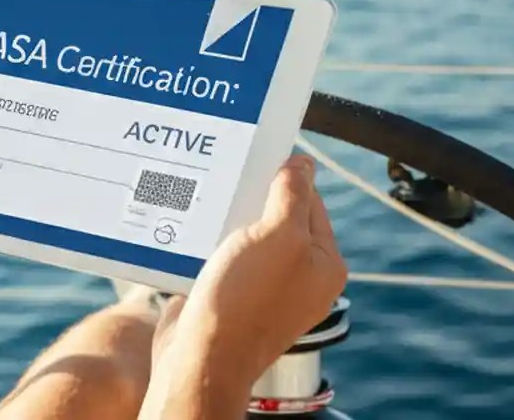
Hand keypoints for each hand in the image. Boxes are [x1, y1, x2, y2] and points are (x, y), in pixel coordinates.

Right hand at [143, 157, 346, 416]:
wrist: (202, 357)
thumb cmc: (245, 300)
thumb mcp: (278, 235)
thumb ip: (292, 195)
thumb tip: (303, 163)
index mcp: (323, 263)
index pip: (310, 201)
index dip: (284, 176)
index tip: (254, 157)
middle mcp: (298, 276)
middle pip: (275, 216)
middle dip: (251, 196)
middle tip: (226, 179)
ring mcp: (264, 288)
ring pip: (245, 234)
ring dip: (225, 218)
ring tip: (205, 203)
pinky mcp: (231, 296)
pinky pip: (221, 255)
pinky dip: (207, 240)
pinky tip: (190, 230)